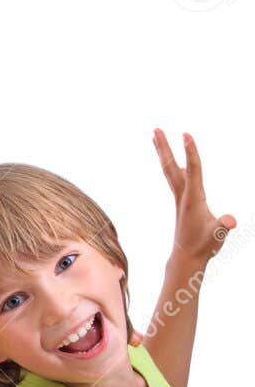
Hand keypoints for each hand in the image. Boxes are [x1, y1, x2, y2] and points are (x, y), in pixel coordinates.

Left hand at [153, 129, 235, 265]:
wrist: (187, 257)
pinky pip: (174, 177)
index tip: (186, 133)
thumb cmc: (204, 246)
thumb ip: (223, 226)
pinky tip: (172, 160)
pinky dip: (171, 165)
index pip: (193, 169)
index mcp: (192, 198)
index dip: (191, 151)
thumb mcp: (218, 235)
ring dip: (163, 153)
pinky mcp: (181, 202)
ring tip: (156, 136)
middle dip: (164, 147)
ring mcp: (180, 198)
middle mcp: (182, 195)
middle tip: (155, 129)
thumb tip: (230, 221)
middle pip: (171, 166)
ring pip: (169, 170)